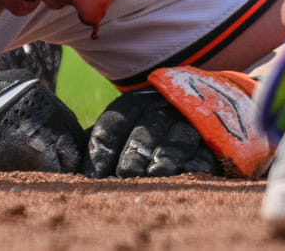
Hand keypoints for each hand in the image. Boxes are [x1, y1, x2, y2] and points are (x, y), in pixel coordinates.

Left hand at [87, 89, 216, 177]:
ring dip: (158, 163)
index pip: (112, 123)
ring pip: (172, 142)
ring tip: (146, 181)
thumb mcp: (126, 127)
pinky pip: (201, 154)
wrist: (207, 112)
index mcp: (134, 102)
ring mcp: (189, 122)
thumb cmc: (152, 128)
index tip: (93, 177)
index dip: (101, 151)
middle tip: (119, 182)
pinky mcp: (213, 141)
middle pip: (141, 134)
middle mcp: (161, 107)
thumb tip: (70, 165)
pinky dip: (188, 168)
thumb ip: (101, 143)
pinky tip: (176, 179)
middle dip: (128, 160)